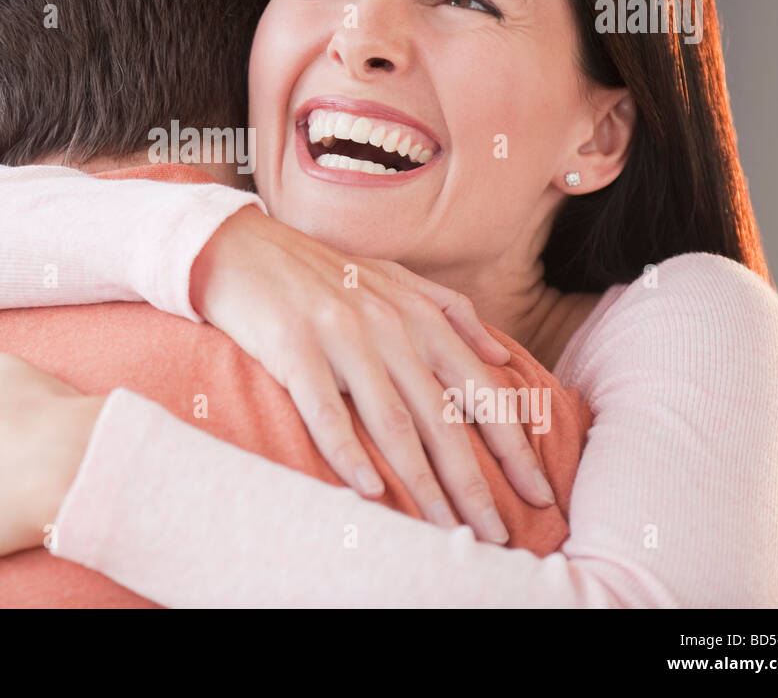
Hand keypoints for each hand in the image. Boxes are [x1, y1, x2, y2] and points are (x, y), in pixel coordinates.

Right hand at [189, 206, 552, 542]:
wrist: (239, 246)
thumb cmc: (317, 271)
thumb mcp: (391, 278)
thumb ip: (450, 312)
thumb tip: (500, 355)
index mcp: (417, 314)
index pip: (480, 388)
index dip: (512, 444)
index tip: (538, 490)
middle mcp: (387, 326)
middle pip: (442, 418)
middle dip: (473, 482)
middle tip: (494, 532)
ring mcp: (340, 336)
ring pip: (392, 422)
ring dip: (421, 483)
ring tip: (443, 529)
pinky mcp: (293, 347)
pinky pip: (325, 409)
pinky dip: (347, 452)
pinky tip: (368, 491)